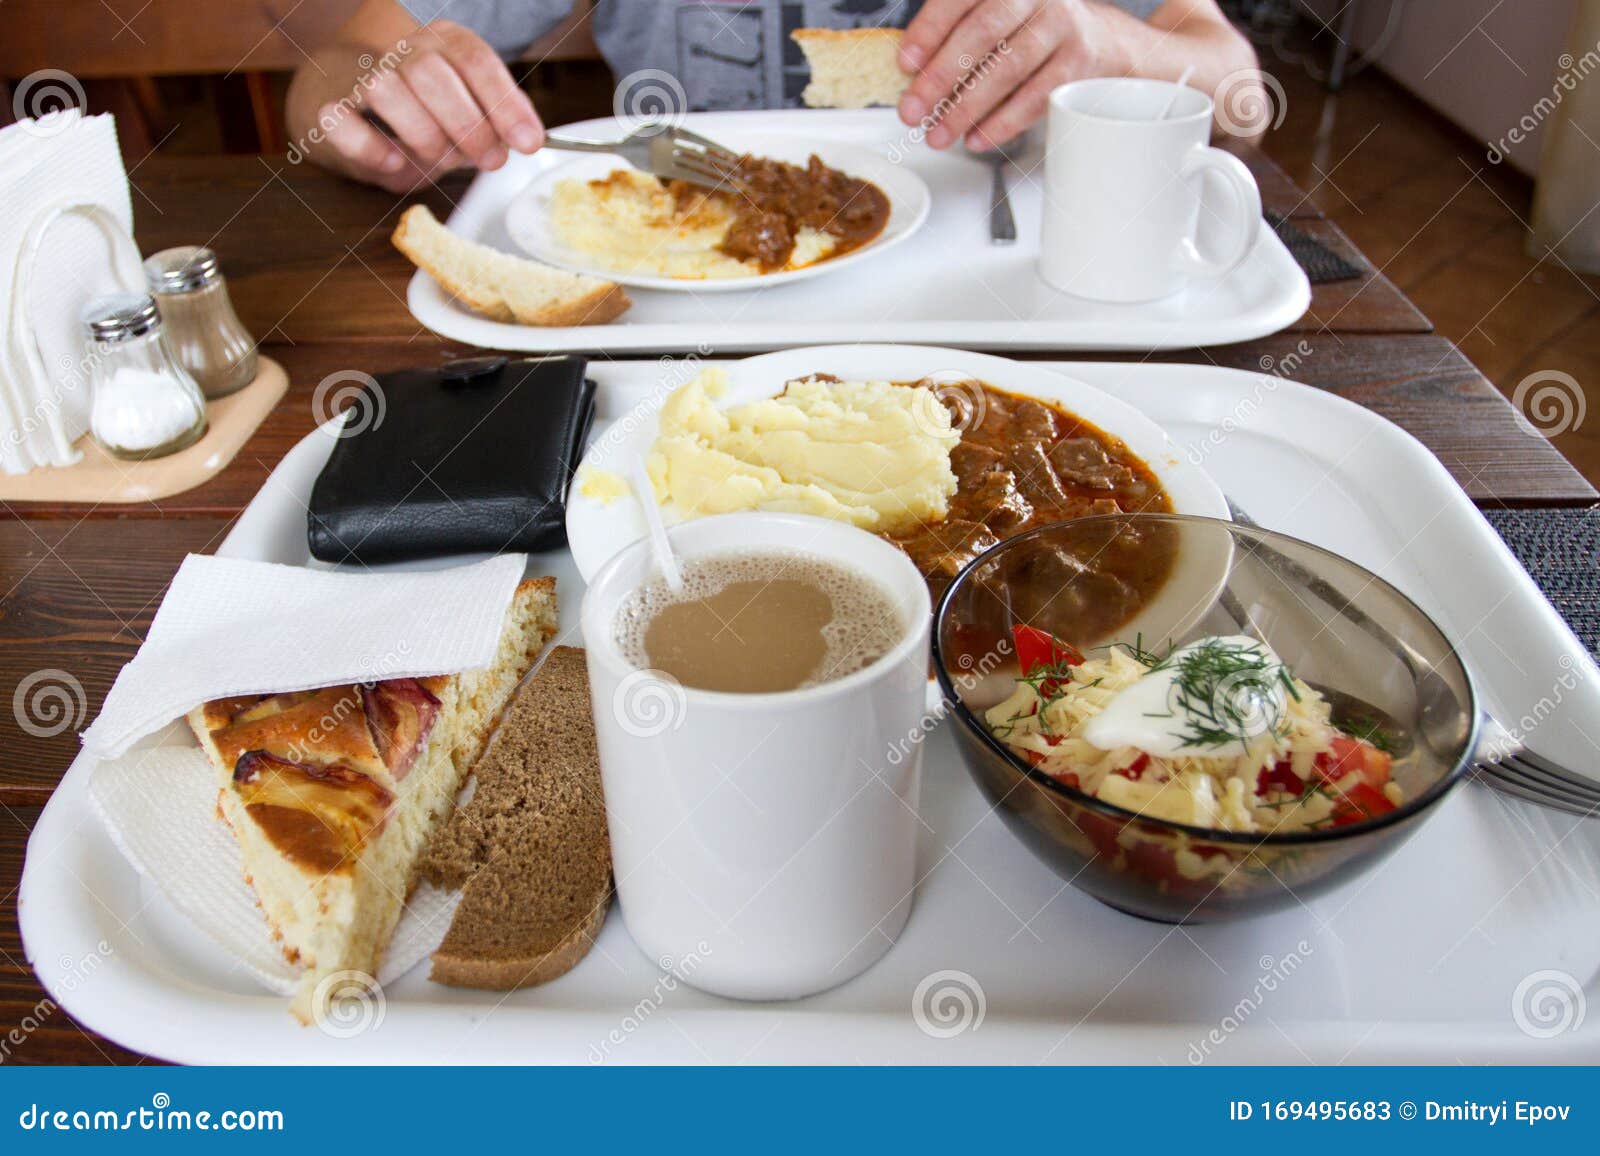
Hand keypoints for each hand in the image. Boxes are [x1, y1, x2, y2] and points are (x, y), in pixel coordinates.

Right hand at [301, 20, 544, 191]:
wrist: (352, 108)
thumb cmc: (424, 115)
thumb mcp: (468, 113)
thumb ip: (495, 120)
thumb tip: (526, 138)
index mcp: (443, 44)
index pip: (475, 60)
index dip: (505, 104)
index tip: (528, 143)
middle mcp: (403, 53)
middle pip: (433, 74)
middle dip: (469, 125)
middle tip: (489, 159)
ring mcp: (363, 78)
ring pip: (386, 89)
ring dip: (422, 134)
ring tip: (437, 157)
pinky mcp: (331, 110)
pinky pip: (340, 121)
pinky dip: (370, 146)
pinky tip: (394, 159)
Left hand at [898, 0, 1120, 149]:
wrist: (1100, 40)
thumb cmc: (1030, 32)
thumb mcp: (993, 18)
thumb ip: (954, 37)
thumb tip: (910, 76)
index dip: (929, 30)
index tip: (905, 64)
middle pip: (983, 32)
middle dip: (941, 76)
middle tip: (913, 111)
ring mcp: (1061, 25)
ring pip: (1008, 68)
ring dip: (967, 108)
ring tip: (939, 134)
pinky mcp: (1078, 61)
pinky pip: (1035, 96)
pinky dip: (1002, 122)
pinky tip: (976, 138)